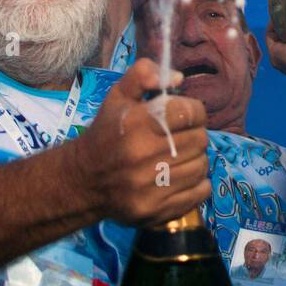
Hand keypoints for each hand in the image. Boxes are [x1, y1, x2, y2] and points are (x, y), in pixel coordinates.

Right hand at [74, 59, 211, 225]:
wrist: (84, 179)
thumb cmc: (107, 133)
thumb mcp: (118, 96)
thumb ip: (144, 74)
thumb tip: (177, 78)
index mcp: (136, 124)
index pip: (190, 113)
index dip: (193, 111)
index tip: (185, 115)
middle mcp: (143, 156)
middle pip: (200, 140)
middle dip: (194, 134)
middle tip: (179, 137)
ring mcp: (151, 187)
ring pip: (201, 166)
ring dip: (195, 158)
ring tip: (178, 157)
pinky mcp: (157, 210)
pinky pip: (200, 192)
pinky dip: (197, 183)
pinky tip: (180, 177)